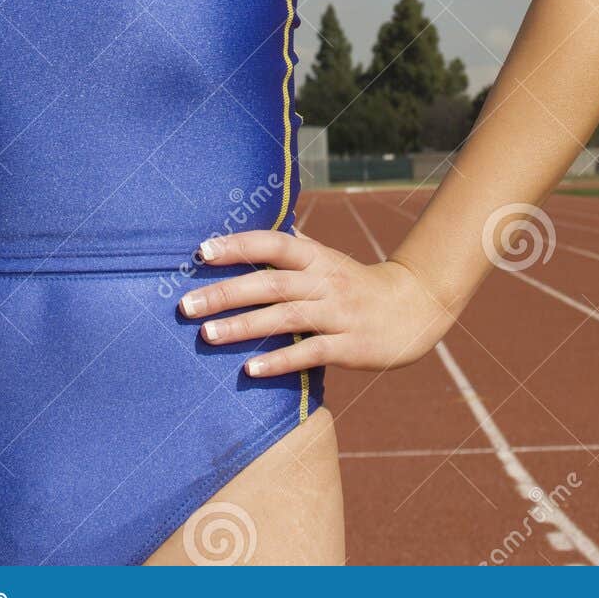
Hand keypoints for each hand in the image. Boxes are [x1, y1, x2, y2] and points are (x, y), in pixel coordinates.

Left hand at [178, 229, 454, 378]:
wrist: (413, 307)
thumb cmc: (358, 283)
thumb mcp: (328, 259)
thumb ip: (294, 246)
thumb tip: (257, 227)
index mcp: (317, 257)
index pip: (273, 244)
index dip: (238, 245)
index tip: (201, 251)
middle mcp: (324, 281)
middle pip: (269, 284)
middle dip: (225, 293)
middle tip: (185, 305)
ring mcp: (337, 314)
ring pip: (284, 318)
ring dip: (243, 327)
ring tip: (206, 335)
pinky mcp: (347, 346)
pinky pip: (309, 353)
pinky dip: (279, 362)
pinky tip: (250, 371)